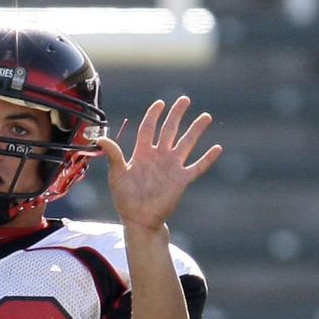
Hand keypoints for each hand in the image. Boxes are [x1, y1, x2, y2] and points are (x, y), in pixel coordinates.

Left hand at [97, 96, 220, 231]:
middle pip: (169, 130)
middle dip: (176, 114)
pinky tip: (217, 148)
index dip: (154, 115)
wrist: (138, 218)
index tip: (160, 103)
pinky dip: (207, 158)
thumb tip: (101, 138)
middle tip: (185, 99)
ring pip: (186, 143)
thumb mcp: (117, 175)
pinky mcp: (181, 179)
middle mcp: (158, 156)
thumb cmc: (125, 198)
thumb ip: (113, 155)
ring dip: (196, 130)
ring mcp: (171, 167)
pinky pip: (197, 167)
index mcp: (142, 153)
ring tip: (206, 116)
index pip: (148, 128)